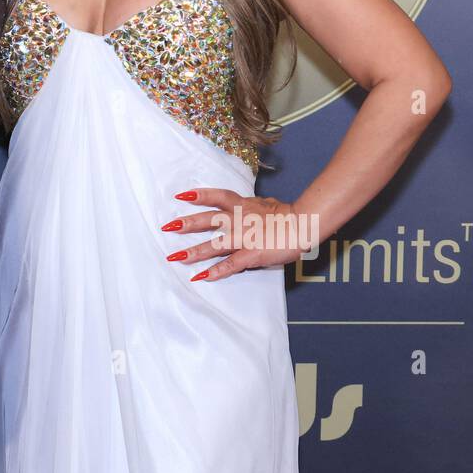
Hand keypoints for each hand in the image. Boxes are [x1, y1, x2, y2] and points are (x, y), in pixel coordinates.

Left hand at [160, 187, 311, 281]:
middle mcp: (240, 219)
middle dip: (187, 223)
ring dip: (193, 252)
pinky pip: (230, 264)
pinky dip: (215, 271)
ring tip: (175, 258)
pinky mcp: (252, 254)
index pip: (217, 196)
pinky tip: (201, 277)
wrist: (304, 223)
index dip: (199, 195)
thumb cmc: (288, 214)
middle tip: (167, 227)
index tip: (181, 195)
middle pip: (208, 219)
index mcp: (244, 205)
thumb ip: (254, 205)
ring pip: (214, 244)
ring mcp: (245, 237)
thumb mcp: (267, 203)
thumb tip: (251, 202)